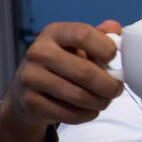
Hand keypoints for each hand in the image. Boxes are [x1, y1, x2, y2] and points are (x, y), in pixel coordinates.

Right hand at [0, 20, 124, 141]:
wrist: (26, 93)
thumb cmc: (61, 65)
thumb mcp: (77, 46)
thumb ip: (99, 36)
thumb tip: (115, 28)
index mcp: (53, 33)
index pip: (84, 35)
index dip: (106, 49)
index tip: (113, 60)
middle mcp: (38, 52)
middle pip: (86, 72)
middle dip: (110, 86)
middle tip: (116, 90)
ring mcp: (31, 77)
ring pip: (80, 96)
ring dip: (100, 102)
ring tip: (103, 100)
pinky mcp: (30, 102)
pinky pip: (70, 113)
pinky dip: (87, 114)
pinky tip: (87, 109)